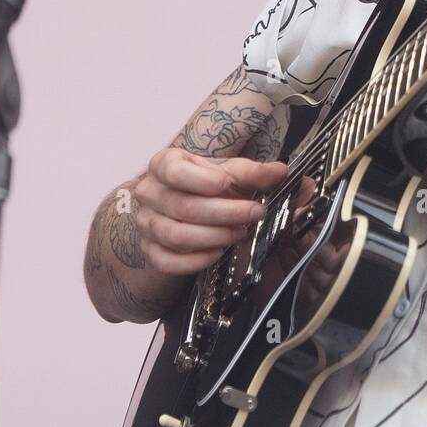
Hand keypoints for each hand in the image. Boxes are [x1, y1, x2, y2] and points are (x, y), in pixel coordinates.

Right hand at [133, 148, 314, 276]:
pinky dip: (195, 261)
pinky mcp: (149, 250)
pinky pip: (167, 262)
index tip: (228, 183)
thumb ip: (254, 172)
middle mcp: (149, 193)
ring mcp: (146, 223)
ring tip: (240, 232)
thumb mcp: (232, 173)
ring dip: (213, 236)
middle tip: (254, 213)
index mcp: (164, 164)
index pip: (174, 171)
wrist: (190, 208)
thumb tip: (280, 172)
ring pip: (175, 235)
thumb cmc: (209, 185)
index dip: (202, 180)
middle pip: (182, 206)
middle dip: (224, 212)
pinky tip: (218, 253)